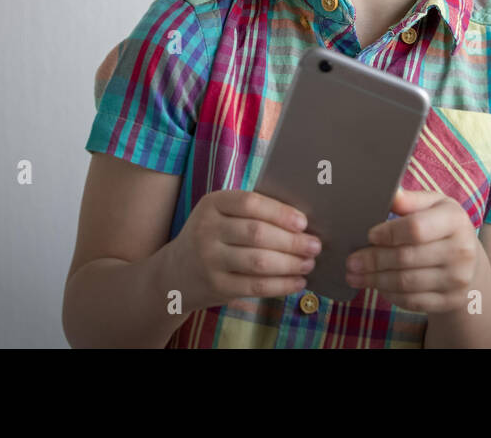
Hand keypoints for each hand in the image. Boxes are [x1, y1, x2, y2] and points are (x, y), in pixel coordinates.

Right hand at [167, 190, 321, 311]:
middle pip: (257, 233)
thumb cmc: (212, 236)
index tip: (303, 222)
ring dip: (291, 264)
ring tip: (309, 263)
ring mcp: (210, 260)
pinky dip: (282, 285)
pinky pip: (256, 286)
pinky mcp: (216, 286)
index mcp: (212, 204)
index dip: (280, 212)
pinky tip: (297, 282)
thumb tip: (300, 219)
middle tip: (314, 245)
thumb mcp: (220, 215)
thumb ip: (251, 212)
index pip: (250, 203)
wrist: (175, 273)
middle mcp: (207, 230)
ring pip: (259, 262)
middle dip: (292, 241)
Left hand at [343, 188, 481, 313]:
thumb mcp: (433, 204)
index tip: (369, 235)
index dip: (389, 233)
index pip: (416, 228)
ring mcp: (458, 279)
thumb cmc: (443, 226)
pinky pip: (412, 301)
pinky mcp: (450, 301)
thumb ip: (410, 200)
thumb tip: (389, 192)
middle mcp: (461, 251)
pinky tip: (377, 286)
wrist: (471, 262)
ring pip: (406, 283)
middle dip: (373, 260)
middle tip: (351, 261)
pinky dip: (390, 294)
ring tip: (355, 275)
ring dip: (375, 280)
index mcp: (455, 220)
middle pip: (406, 258)